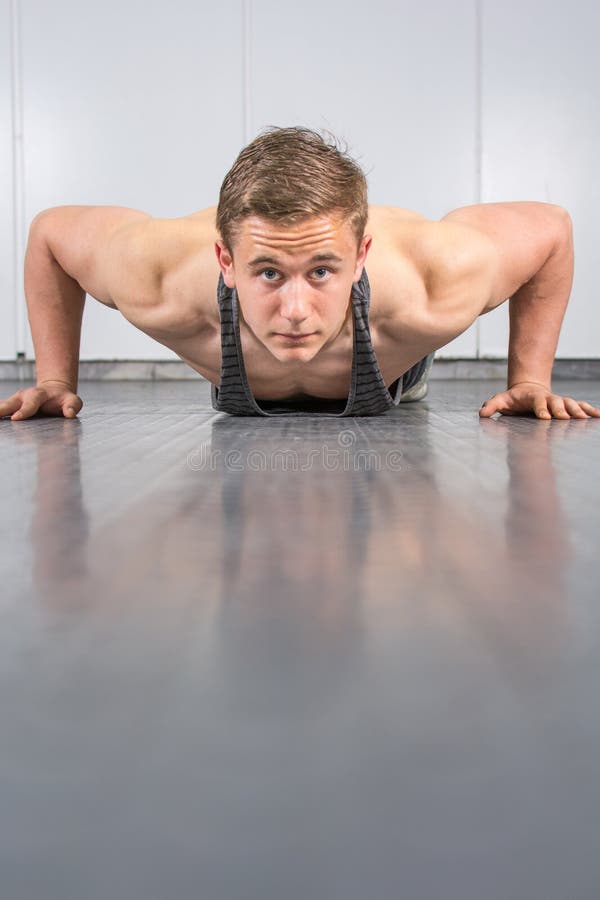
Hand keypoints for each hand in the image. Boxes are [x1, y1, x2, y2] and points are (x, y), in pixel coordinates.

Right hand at [0, 380, 82, 420]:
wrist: (54, 391)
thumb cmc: (64, 399)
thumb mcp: (72, 400)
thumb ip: (72, 406)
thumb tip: (70, 414)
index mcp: (39, 394)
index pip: (31, 403)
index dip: (24, 410)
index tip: (16, 418)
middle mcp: (24, 396)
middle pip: (11, 402)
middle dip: (2, 409)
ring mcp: (16, 401)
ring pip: (4, 406)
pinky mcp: (12, 406)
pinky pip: (2, 410)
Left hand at [479, 381, 599, 418]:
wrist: (528, 388)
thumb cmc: (513, 398)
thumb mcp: (501, 400)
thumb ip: (492, 405)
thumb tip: (482, 413)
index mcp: (533, 397)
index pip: (538, 403)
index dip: (541, 409)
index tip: (545, 417)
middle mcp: (548, 398)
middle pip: (557, 402)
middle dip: (562, 410)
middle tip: (567, 418)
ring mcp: (558, 401)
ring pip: (570, 404)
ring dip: (578, 410)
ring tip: (585, 418)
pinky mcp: (566, 405)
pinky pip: (580, 406)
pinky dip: (590, 410)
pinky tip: (599, 416)